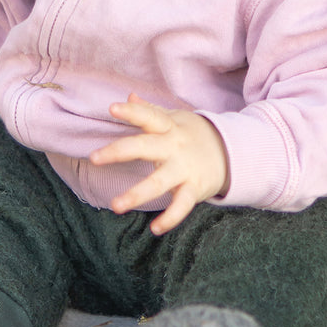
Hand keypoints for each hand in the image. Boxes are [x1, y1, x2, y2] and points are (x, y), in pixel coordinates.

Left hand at [88, 94, 230, 234]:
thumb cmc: (193, 135)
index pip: (149, 116)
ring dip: (136, 194)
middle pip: (145, 147)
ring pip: (159, 183)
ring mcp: (184, 169)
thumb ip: (151, 111)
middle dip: (120, 151)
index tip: (112, 108)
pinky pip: (181, 206)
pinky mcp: (194, 189)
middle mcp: (174, 146)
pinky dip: (170, 219)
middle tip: (94, 158)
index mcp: (168, 127)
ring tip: (115, 206)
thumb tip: (129, 96)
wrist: (232, 152)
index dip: (132, 112)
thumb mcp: (175, 119)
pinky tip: (155, 229)